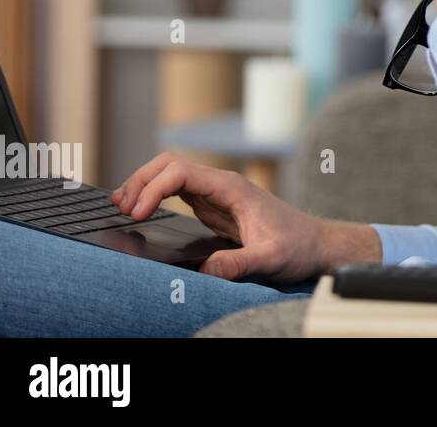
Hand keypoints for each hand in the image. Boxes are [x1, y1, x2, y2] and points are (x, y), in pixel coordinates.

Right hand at [112, 153, 329, 282]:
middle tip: (121, 208)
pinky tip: (142, 210)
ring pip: (172, 174)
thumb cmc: (298, 247)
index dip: (153, 188)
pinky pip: (178, 191)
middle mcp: (222, 185)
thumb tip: (207, 270)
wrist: (315, 245)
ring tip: (121, 205)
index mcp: (232, 188)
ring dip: (145, 185)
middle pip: (170, 165)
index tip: (137, 214)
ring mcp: (217, 194)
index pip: (181, 171)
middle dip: (141, 180)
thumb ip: (240, 263)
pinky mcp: (214, 206)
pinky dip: (156, 196)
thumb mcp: (271, 258)